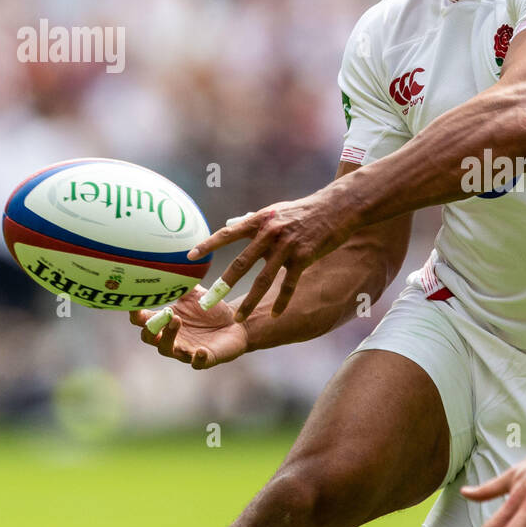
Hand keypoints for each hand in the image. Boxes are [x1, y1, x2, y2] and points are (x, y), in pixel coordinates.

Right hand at [130, 285, 249, 368]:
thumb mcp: (195, 294)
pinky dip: (198, 359)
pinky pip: (197, 363)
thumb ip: (181, 283)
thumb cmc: (211, 310)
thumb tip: (168, 266)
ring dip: (168, 337)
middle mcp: (171, 338)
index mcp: (165, 321)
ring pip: (167, 349)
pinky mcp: (204, 359)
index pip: (143, 320)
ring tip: (176, 321)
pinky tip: (201, 350)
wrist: (236, 323)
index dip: (136, 314)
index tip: (135, 304)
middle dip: (150, 327)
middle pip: (149, 338)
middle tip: (160, 314)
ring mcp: (186, 350)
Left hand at [189, 196, 353, 322]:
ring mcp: (286, 246)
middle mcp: (269, 233)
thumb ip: (252, 220)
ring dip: (250, 301)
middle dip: (223, 285)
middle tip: (207, 303)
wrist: (336, 208)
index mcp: (259, 220)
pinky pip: (289, 284)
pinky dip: (281, 301)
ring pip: (263, 279)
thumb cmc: (303, 210)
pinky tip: (274, 315)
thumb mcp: (275, 210)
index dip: (208, 244)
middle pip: (241, 263)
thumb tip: (230, 225)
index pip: (227, 233)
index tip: (189, 256)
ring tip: (238, 319)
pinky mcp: (303, 257)